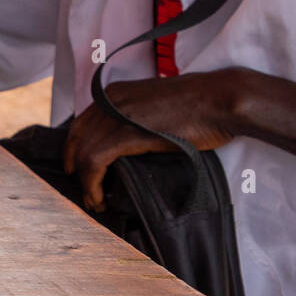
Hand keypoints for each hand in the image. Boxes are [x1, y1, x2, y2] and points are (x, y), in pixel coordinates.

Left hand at [65, 72, 237, 211]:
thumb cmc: (200, 106)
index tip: (77, 168)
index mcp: (115, 93)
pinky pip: (95, 161)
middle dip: (74, 167)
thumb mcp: (156, 106)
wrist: (220, 100)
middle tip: (83, 191)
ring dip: (85, 183)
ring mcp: (116, 116)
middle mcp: (109, 101)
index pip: (81, 123)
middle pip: (76, 139)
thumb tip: (129, 142)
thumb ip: (136, 118)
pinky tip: (98, 198)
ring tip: (94, 202)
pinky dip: (91, 184)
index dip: (74, 148)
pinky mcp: (127, 134)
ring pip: (83, 154)